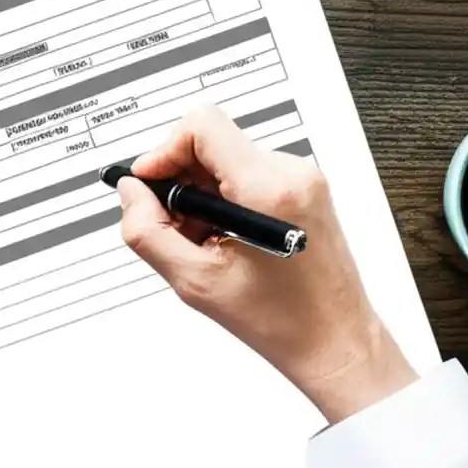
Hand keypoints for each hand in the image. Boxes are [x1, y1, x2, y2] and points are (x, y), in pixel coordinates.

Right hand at [118, 106, 416, 422]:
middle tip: (174, 228)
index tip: (149, 182)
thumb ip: (149, 232)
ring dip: (202, 196)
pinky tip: (225, 241)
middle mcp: (291, 174)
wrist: (335, 341)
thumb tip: (131, 193)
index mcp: (268, 189)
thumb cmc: (283, 322)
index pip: (202, 126)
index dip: (164, 151)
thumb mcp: (196, 282)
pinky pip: (248, 175)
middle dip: (181, 182)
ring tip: (205, 244)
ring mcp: (303, 179)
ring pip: (227, 160)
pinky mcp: (305, 189)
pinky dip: (225, 201)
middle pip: (212, 142)